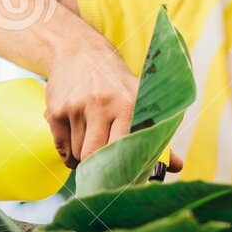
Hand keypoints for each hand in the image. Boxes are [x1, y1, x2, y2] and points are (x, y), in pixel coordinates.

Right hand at [43, 37, 185, 170]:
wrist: (80, 52)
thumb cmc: (116, 84)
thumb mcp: (140, 99)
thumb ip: (157, 134)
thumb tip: (176, 166)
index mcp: (129, 104)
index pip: (125, 148)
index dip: (123, 169)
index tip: (125, 179)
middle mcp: (102, 104)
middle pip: (95, 156)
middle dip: (99, 168)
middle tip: (105, 170)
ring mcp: (76, 107)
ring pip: (78, 154)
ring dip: (84, 159)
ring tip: (93, 145)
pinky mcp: (55, 110)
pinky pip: (62, 148)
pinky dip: (69, 155)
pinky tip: (77, 142)